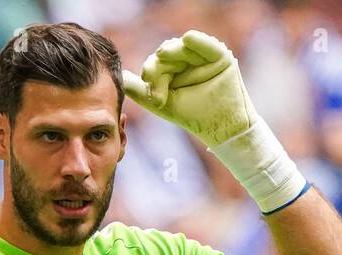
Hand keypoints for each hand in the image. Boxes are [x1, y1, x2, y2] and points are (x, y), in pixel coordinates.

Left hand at [123, 30, 305, 213]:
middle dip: (159, 62)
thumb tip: (120, 80)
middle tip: (152, 74)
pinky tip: (189, 39)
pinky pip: (208, 45)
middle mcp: (189, 59)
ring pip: (184, 47)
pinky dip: (200, 41)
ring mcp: (204, 57)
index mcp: (175, 68)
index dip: (151, 69)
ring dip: (173, 50)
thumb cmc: (192, 116)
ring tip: (164, 55)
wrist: (220, 128)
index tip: (147, 82)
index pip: (159, 62)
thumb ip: (142, 91)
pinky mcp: (220, 57)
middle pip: (169, 52)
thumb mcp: (162, 103)